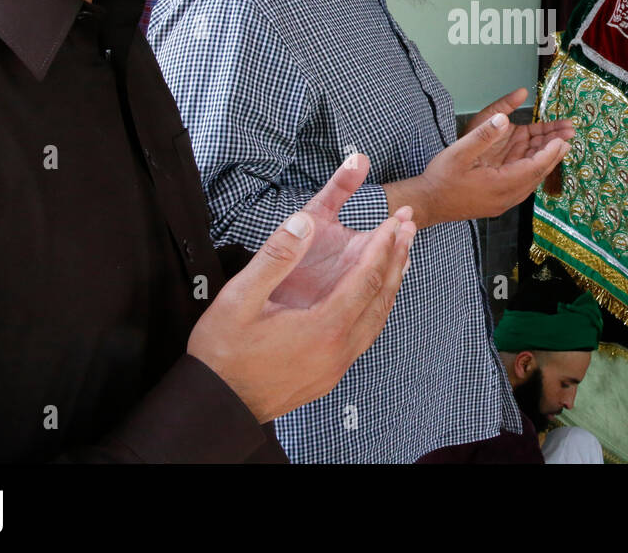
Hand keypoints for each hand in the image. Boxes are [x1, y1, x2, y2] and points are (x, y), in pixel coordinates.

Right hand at [188, 156, 416, 421]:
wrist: (216, 406)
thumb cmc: (223, 355)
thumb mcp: (239, 299)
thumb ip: (275, 257)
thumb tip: (303, 222)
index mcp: (323, 328)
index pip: (367, 278)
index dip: (383, 245)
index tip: (396, 220)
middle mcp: (339, 350)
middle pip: (382, 296)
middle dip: (397, 257)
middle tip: (411, 227)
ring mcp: (337, 366)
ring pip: (378, 318)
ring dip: (392, 282)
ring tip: (402, 256)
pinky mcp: (330, 375)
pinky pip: (366, 334)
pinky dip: (377, 307)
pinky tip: (375, 296)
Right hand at [384, 95, 570, 226]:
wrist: (427, 203)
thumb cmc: (441, 178)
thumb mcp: (459, 152)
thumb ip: (483, 134)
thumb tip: (504, 118)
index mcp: (500, 185)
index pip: (533, 167)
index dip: (550, 152)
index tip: (563, 139)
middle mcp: (506, 197)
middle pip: (537, 174)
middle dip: (553, 155)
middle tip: (569, 137)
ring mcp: (503, 201)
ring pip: (531, 180)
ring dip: (544, 161)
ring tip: (558, 145)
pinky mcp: (498, 200)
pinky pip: (522, 184)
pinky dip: (532, 169)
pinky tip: (535, 159)